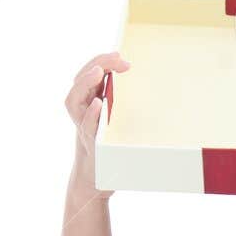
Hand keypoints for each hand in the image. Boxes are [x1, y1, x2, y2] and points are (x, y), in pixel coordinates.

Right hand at [64, 51, 129, 187]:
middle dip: (98, 65)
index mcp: (91, 100)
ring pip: (74, 99)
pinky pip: (85, 127)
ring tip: (99, 72)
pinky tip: (98, 104)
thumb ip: (127, 106)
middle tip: (117, 59)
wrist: (97, 179)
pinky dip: (90, 115)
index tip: (122, 56)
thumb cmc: (111, 148)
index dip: (104, 61)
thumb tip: (160, 90)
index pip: (92, 72)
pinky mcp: (89, 142)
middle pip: (81, 79)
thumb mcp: (121, 122)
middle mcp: (82, 110)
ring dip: (86, 83)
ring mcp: (83, 126)